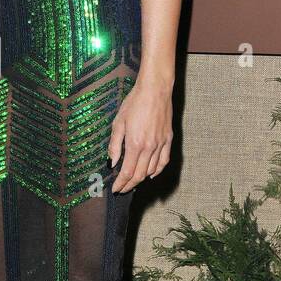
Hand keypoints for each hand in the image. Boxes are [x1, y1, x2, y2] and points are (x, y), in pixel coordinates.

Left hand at [108, 77, 173, 192]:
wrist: (155, 90)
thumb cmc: (134, 103)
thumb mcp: (118, 123)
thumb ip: (114, 145)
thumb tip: (112, 162)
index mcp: (135, 144)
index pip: (127, 172)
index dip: (121, 183)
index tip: (115, 189)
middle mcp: (149, 147)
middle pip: (140, 175)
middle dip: (129, 185)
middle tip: (122, 189)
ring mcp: (161, 144)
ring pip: (152, 170)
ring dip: (141, 180)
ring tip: (133, 183)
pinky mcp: (168, 140)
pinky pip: (163, 161)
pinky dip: (157, 171)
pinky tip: (151, 174)